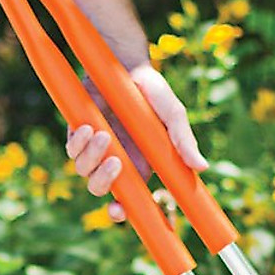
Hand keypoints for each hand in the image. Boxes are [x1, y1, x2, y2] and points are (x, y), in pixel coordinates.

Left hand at [66, 63, 207, 221]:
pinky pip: (72, 151)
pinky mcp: (78, 134)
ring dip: (91, 158)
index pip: (129, 199)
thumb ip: (183, 141)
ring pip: (84, 171)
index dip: (122, 212)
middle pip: (101, 190)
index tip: (119, 212)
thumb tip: (202, 168)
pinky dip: (78, 143)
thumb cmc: (152, 91)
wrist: (126, 62)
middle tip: (115, 163)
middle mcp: (116, 162)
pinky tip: (88, 127)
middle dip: (104, 182)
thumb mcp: (172, 115)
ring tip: (102, 133)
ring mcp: (96, 150)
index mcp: (139, 166)